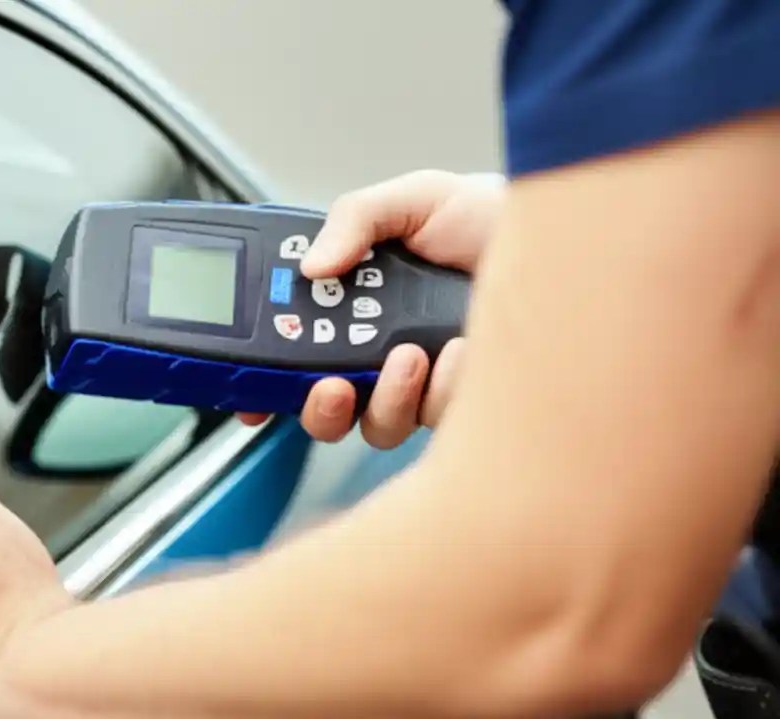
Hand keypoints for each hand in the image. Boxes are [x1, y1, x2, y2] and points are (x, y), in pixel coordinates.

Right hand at [239, 170, 505, 445]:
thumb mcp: (411, 199)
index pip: (294, 352)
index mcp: (351, 304)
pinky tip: (460, 350)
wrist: (560, 234)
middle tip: (331, 385)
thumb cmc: (487, 215)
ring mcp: (420, 380)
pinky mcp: (461, 400)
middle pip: (325, 407)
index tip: (251, 397)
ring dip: (384, 399)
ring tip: (409, 356)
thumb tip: (311, 266)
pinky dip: (443, 390)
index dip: (265, 384)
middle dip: (317, 407)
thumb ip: (353, 220)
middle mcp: (378, 350)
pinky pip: (436, 419)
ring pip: (377, 425)